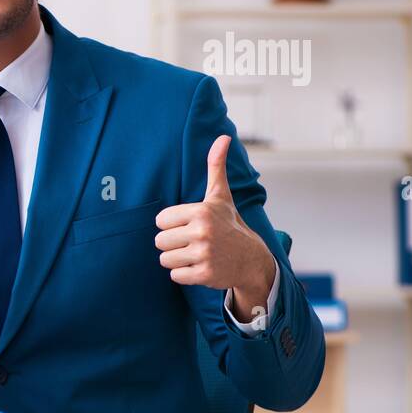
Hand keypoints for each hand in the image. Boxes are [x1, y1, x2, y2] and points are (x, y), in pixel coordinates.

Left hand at [154, 135, 275, 319]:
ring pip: (165, 260)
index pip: (160, 221)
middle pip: (159, 241)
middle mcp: (202, 232)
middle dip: (173, 244)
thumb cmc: (230, 225)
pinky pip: (175, 276)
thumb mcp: (221, 197)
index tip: (190, 225)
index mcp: (201, 211)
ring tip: (196, 254)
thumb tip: (223, 136)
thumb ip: (215, 167)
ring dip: (178, 260)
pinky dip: (185, 274)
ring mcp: (204, 254)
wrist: (252, 259)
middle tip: (193, 242)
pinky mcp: (204, 274)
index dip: (172, 225)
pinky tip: (200, 267)